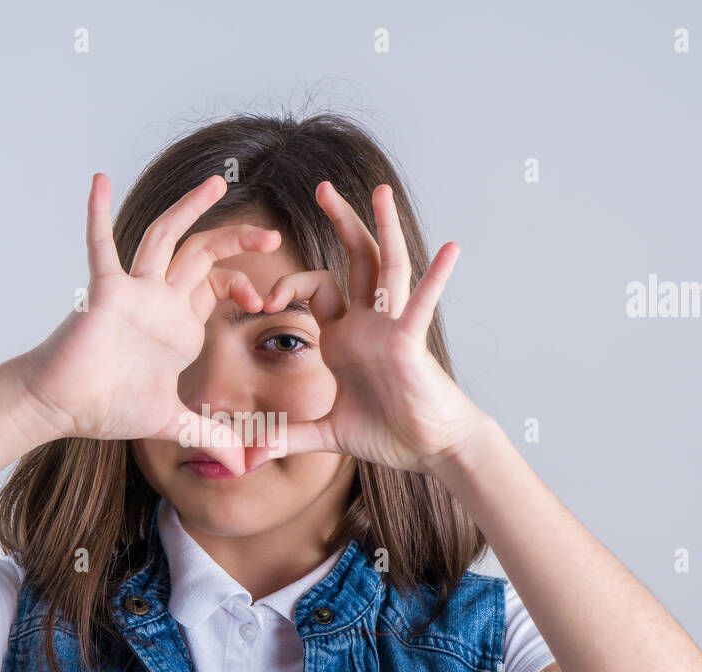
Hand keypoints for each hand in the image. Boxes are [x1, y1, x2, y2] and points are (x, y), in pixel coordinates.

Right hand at [21, 173, 279, 474]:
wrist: (63, 407)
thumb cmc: (107, 407)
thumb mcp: (172, 422)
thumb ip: (209, 437)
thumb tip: (239, 466)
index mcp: (178, 323)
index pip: (216, 284)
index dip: (244, 284)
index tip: (265, 301)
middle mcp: (158, 300)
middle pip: (200, 253)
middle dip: (236, 239)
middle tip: (271, 232)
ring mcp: (132, 291)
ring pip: (164, 238)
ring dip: (189, 209)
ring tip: (215, 182)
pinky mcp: (103, 293)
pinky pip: (100, 247)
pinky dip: (97, 213)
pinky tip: (99, 180)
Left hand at [249, 181, 488, 474]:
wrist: (428, 450)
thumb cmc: (387, 434)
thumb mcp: (326, 434)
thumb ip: (287, 437)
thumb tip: (250, 454)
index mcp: (345, 336)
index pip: (316, 290)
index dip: (288, 285)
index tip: (263, 297)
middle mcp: (369, 323)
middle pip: (355, 259)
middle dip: (340, 221)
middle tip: (322, 186)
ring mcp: (392, 328)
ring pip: (387, 267)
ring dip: (383, 228)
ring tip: (380, 191)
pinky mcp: (412, 344)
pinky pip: (422, 306)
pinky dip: (436, 279)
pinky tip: (450, 250)